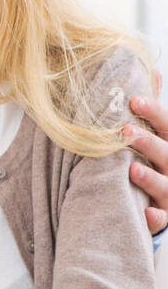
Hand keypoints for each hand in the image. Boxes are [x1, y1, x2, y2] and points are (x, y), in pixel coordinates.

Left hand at [128, 83, 167, 233]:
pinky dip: (156, 217)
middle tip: (125, 131)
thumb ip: (154, 109)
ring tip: (132, 170)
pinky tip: (147, 212)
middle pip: (167, 153)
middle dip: (148, 142)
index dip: (154, 112)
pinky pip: (163, 219)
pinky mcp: (166, 216)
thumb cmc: (159, 158)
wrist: (166, 197)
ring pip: (166, 186)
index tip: (134, 100)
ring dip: (150, 178)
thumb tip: (152, 69)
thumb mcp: (162, 132)